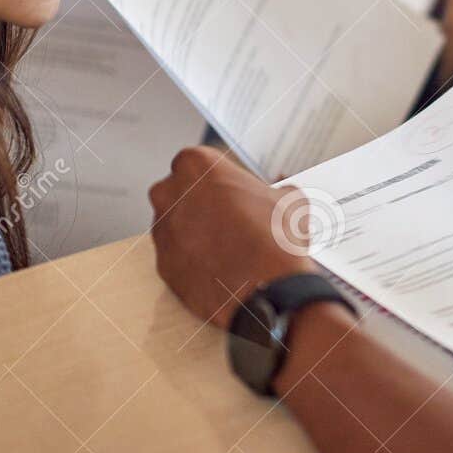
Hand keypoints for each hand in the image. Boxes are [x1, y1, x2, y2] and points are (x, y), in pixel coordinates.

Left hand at [149, 146, 317, 328]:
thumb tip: (280, 192)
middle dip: (196, 200)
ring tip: (226, 245)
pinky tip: (218, 267)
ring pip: (172, 224)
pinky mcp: (163, 265)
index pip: (196, 161)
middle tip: (226, 214)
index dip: (217, 177)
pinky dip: (191, 260)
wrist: (267, 290)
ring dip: (192, 230)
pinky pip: (175, 256)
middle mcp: (169, 194)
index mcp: (196, 165)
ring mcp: (163, 232)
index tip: (231, 188)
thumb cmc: (275, 239)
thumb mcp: (289, 198)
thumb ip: (274, 189)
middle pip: (176, 190)